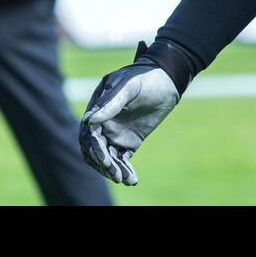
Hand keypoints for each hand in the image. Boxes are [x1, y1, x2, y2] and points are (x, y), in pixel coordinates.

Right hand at [80, 44, 179, 185]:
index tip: (105, 159)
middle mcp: (103, 124)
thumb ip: (111, 103)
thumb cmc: (144, 77)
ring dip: (114, 170)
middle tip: (115, 174)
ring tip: (125, 179)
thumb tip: (90, 120)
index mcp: (97, 109)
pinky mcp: (129, 141)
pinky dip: (125, 168)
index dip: (95, 148)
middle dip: (103, 164)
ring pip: (109, 157)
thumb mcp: (128, 86)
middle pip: (95, 150)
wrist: (166, 80)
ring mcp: (115, 134)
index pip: (89, 134)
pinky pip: (123, 158)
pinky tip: (132, 179)